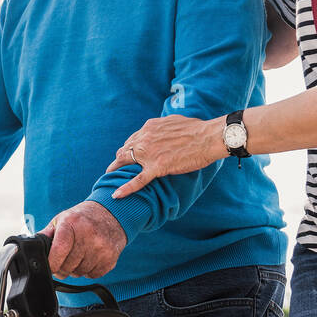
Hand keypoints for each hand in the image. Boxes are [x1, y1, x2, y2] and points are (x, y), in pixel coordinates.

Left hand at [40, 201, 126, 279]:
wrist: (111, 214)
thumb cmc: (82, 218)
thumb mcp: (62, 220)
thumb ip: (46, 234)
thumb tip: (32, 248)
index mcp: (71, 224)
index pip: (59, 250)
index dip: (52, 264)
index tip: (51, 267)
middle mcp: (88, 235)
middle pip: (68, 266)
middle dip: (63, 267)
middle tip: (64, 260)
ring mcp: (101, 247)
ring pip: (80, 272)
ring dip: (76, 269)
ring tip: (78, 256)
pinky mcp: (110, 257)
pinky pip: (93, 275)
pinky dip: (89, 271)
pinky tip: (89, 258)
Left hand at [104, 114, 227, 197]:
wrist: (208, 137)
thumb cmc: (197, 129)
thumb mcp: (174, 122)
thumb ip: (164, 127)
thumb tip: (164, 130)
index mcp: (149, 127)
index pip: (133, 139)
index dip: (129, 148)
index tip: (128, 155)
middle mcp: (144, 139)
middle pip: (125, 150)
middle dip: (119, 160)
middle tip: (115, 168)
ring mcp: (149, 154)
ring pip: (126, 163)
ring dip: (116, 170)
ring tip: (109, 178)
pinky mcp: (157, 167)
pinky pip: (137, 180)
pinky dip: (126, 188)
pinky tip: (116, 195)